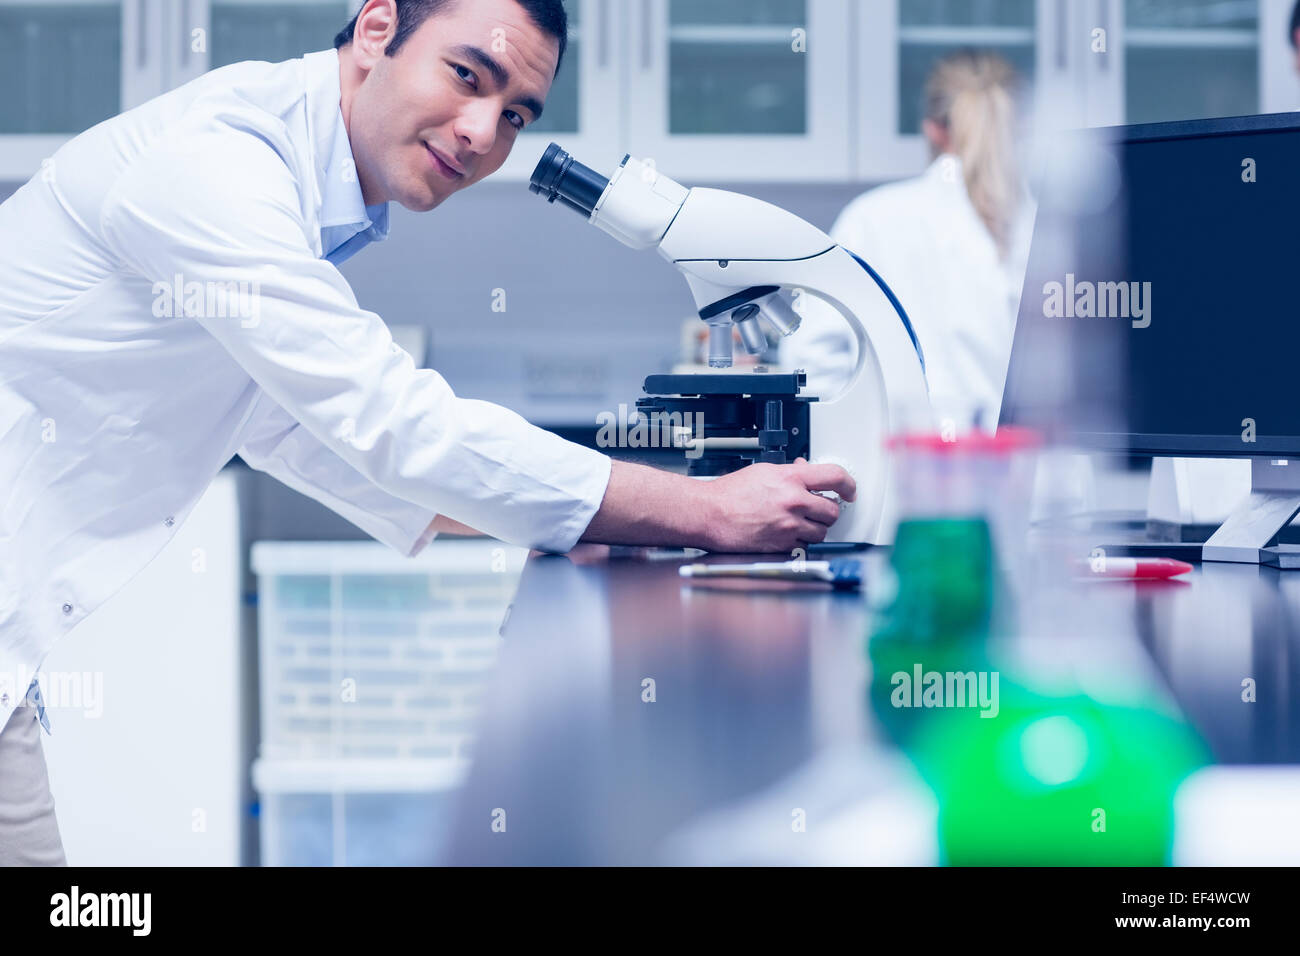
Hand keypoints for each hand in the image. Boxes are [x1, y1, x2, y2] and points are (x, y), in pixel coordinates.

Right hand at [703, 457, 855, 552]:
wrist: (710, 514)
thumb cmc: (730, 494)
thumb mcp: (763, 471)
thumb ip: (789, 473)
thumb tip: (805, 471)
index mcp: (791, 479)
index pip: (835, 477)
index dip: (848, 484)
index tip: (849, 490)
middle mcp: (794, 502)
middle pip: (832, 510)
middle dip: (826, 509)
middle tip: (817, 507)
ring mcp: (790, 526)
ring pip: (822, 531)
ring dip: (815, 527)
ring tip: (799, 521)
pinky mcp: (783, 545)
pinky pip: (805, 545)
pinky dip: (800, 541)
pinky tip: (787, 533)